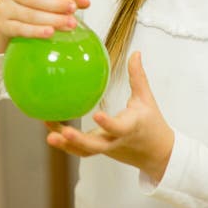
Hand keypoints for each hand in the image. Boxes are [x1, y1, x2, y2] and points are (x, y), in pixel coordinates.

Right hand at [0, 0, 90, 53]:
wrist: (9, 13)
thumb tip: (84, 1)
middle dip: (55, 4)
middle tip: (73, 8)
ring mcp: (5, 8)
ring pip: (29, 15)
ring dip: (51, 20)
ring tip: (70, 23)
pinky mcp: (4, 25)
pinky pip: (21, 29)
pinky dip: (36, 31)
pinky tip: (50, 32)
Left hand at [44, 51, 174, 182]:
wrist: (158, 153)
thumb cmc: (152, 124)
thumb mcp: (147, 99)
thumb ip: (138, 76)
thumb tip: (135, 53)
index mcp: (130, 127)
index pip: (118, 128)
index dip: (108, 123)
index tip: (97, 114)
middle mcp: (116, 141)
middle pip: (96, 146)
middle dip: (78, 140)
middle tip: (63, 132)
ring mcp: (107, 148)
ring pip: (85, 151)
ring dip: (67, 145)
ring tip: (50, 134)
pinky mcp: (100, 150)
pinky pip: (81, 151)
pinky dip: (66, 144)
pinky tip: (52, 132)